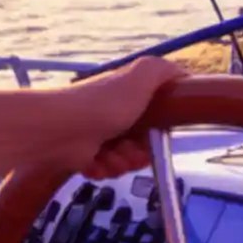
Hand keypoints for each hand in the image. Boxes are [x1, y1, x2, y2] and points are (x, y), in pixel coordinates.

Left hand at [64, 57, 184, 178]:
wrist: (60, 130)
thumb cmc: (103, 104)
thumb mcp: (140, 78)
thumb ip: (163, 71)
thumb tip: (182, 74)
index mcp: (126, 96)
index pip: (154, 118)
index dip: (159, 131)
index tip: (158, 134)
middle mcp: (113, 115)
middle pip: (142, 145)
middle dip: (140, 153)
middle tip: (130, 150)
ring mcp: (98, 137)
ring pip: (126, 161)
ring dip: (122, 163)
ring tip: (109, 156)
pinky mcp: (85, 158)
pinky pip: (106, 171)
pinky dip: (103, 170)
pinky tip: (94, 163)